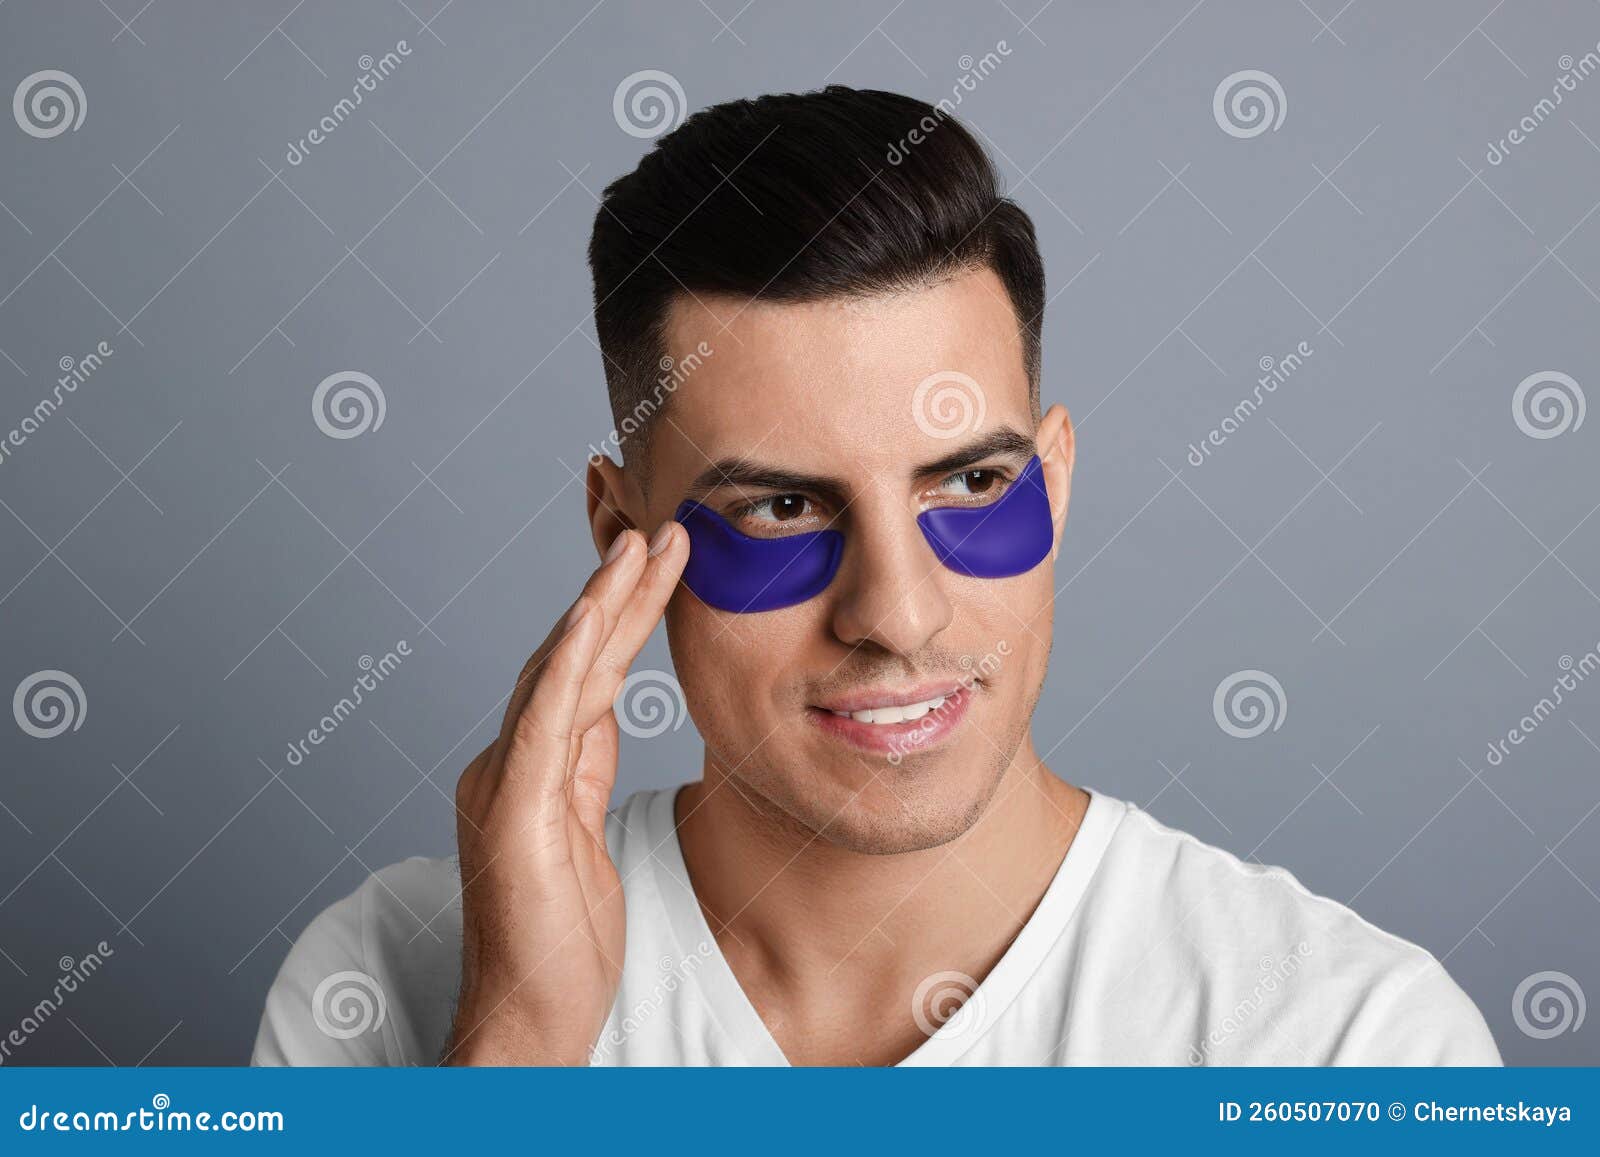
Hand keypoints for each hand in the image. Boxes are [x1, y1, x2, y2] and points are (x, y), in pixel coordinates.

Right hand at [443, 523, 687, 1064]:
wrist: (527, 1023)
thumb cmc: (560, 943)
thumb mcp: (586, 836)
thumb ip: (584, 768)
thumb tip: (604, 710)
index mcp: (531, 767)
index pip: (583, 669)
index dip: (618, 609)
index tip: (656, 554)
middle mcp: (509, 762)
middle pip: (568, 654)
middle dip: (614, 585)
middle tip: (658, 521)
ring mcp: (503, 783)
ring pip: (557, 672)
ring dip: (601, 602)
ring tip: (644, 543)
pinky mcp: (510, 813)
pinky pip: (543, 722)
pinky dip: (567, 661)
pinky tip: (593, 614)